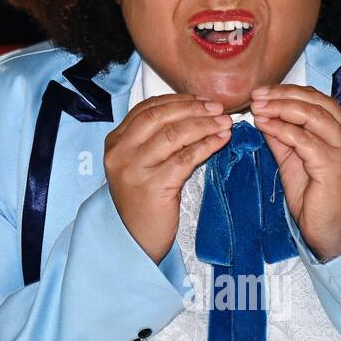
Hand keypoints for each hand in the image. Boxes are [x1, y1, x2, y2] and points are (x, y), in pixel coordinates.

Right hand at [104, 94, 230, 261]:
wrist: (136, 240)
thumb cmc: (144, 202)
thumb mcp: (141, 165)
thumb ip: (154, 140)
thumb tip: (194, 113)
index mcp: (115, 142)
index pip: (147, 109)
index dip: (178, 101)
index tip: (202, 100)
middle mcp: (120, 153)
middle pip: (160, 116)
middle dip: (193, 109)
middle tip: (218, 109)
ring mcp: (134, 170)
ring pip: (174, 135)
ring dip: (204, 125)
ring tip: (224, 123)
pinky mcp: (153, 187)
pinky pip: (185, 158)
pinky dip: (206, 146)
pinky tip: (220, 141)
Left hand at [250, 85, 340, 261]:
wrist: (323, 230)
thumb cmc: (312, 197)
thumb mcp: (293, 157)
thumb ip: (282, 134)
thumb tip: (263, 111)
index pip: (319, 100)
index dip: (290, 92)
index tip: (264, 91)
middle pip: (317, 102)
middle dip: (283, 95)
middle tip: (257, 95)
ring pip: (311, 115)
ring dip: (280, 108)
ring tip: (258, 107)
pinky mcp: (333, 165)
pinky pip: (303, 139)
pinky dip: (280, 129)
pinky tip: (263, 124)